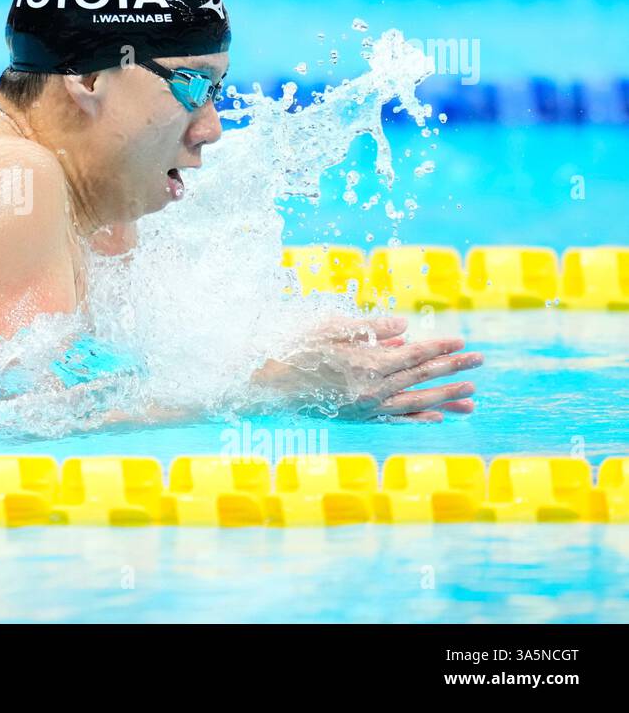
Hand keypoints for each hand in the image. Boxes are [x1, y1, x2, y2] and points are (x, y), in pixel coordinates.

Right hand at [253, 315, 481, 421]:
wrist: (265, 383)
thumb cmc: (293, 347)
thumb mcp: (330, 327)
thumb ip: (370, 328)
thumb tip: (405, 328)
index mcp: (368, 362)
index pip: (415, 353)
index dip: (440, 347)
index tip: (463, 341)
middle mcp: (372, 388)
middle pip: (421, 377)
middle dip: (453, 368)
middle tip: (481, 361)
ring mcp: (366, 406)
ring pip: (415, 402)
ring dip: (446, 397)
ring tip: (472, 396)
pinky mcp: (357, 417)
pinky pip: (396, 419)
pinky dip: (418, 418)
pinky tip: (437, 417)